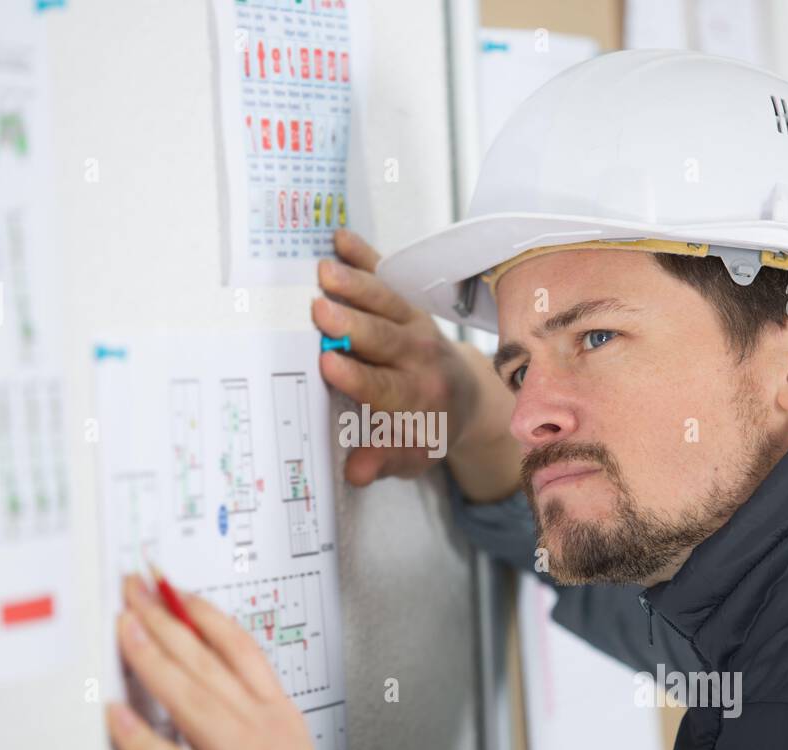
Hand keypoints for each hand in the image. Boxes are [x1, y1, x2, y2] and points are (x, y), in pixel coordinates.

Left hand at [105, 574, 375, 749]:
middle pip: (208, 660)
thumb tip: (200, 690)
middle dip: (167, 619)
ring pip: (191, 696)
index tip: (175, 589)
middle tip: (135, 589)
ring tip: (124, 627)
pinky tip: (115, 716)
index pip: (241, 647)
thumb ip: (247, 720)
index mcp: (280, 715)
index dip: (205, 613)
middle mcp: (265, 730)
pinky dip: (140, 738)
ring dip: (152, 656)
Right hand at [313, 228, 487, 485]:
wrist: (467, 395)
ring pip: (386, 303)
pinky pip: (388, 277)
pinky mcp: (409, 303)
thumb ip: (385, 460)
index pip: (384, 388)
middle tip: (320, 310)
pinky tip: (340, 240)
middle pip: (384, 340)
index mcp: (418, 399)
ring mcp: (416, 325)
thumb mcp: (411, 455)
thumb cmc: (427, 429)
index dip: (357, 377)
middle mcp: (420, 358)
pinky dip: (366, 257)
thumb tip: (357, 471)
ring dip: (356, 285)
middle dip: (352, 325)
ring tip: (325, 270)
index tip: (328, 363)